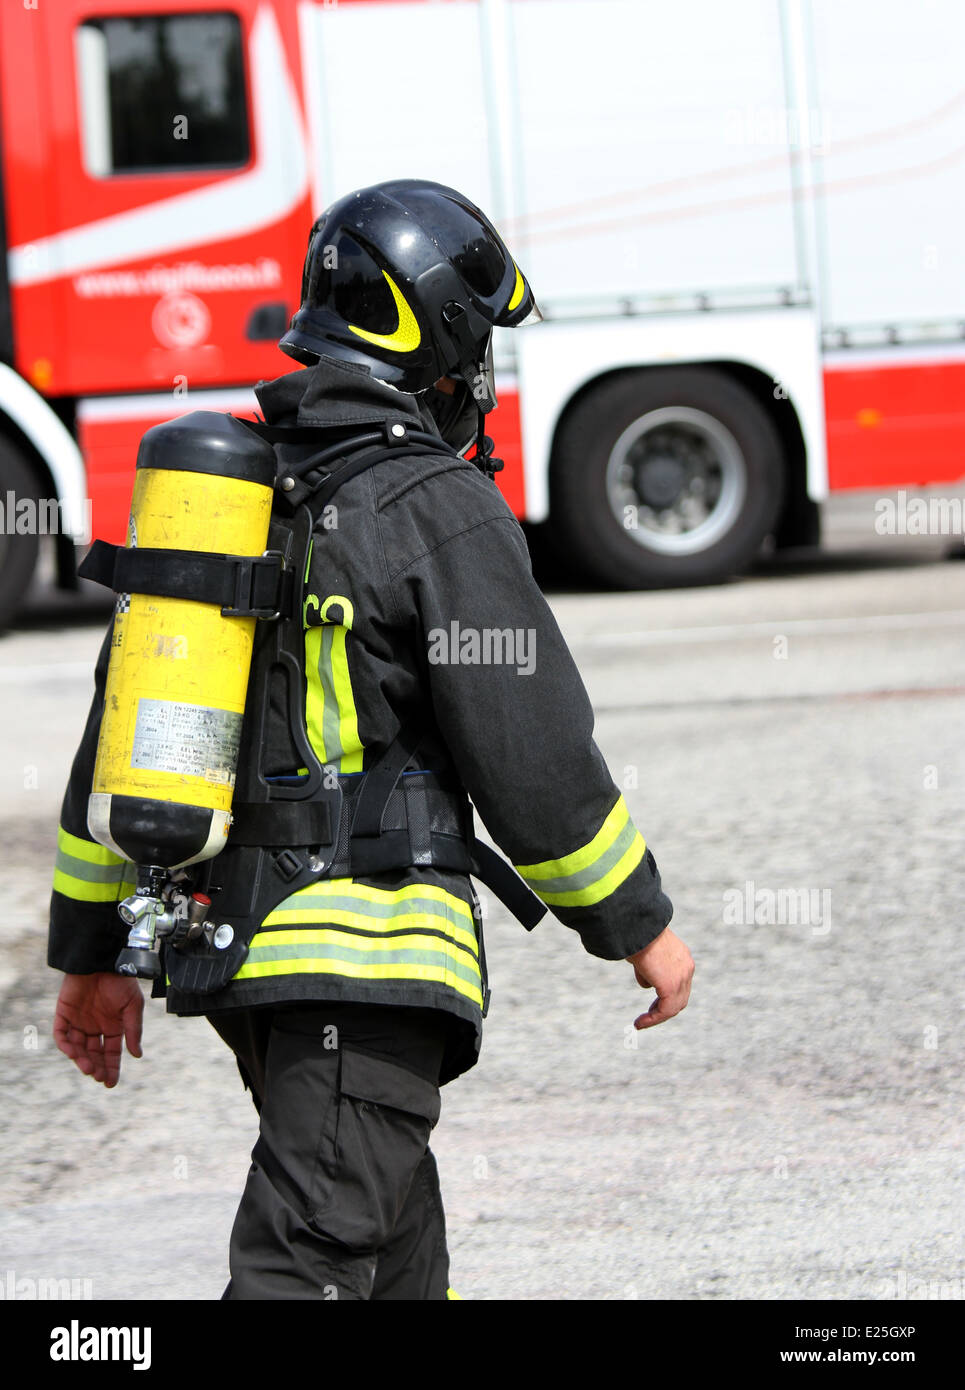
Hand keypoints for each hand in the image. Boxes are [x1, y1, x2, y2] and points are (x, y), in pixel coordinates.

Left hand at [53, 972, 143, 1087]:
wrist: (102, 960)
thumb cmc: (121, 981)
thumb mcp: (133, 1006)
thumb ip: (133, 1030)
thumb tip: (137, 1055)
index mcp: (113, 1026)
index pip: (111, 1053)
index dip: (111, 1068)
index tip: (111, 1083)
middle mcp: (95, 1027)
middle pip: (93, 1054)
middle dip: (96, 1067)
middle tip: (99, 1076)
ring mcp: (78, 1021)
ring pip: (77, 1048)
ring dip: (81, 1060)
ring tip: (88, 1067)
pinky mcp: (63, 1013)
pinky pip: (61, 1034)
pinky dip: (66, 1045)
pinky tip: (73, 1052)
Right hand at [626, 927, 693, 1029]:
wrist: (636, 925)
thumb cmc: (636, 932)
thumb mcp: (645, 949)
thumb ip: (649, 964)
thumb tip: (645, 977)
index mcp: (682, 956)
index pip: (680, 984)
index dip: (666, 996)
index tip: (653, 1005)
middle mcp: (686, 967)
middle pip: (680, 997)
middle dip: (664, 1009)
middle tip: (649, 1015)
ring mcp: (682, 977)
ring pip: (673, 1007)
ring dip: (656, 1016)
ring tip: (641, 1023)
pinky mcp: (671, 986)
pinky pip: (665, 1010)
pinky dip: (653, 1019)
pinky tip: (640, 1023)